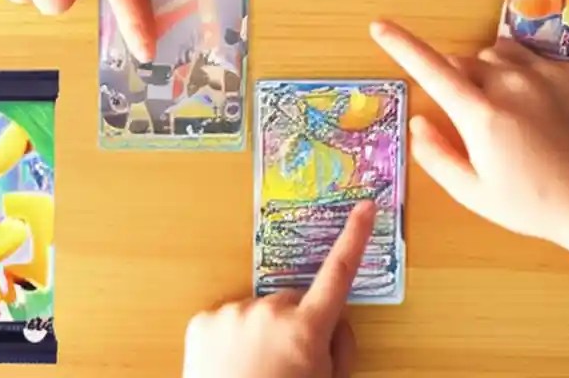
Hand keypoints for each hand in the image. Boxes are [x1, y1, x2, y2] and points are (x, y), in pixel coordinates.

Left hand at [182, 202, 373, 377]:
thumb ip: (338, 347)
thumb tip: (333, 320)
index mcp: (306, 330)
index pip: (338, 274)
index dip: (355, 238)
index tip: (366, 207)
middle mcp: (269, 312)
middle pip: (294, 302)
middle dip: (296, 324)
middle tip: (289, 363)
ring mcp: (232, 313)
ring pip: (260, 311)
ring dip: (262, 331)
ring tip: (256, 368)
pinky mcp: (203, 321)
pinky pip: (229, 320)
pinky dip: (233, 336)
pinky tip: (233, 364)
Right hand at [369, 20, 568, 297]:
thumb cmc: (531, 203)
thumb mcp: (471, 192)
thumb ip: (435, 155)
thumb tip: (418, 120)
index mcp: (482, 115)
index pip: (431, 69)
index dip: (401, 45)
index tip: (379, 25)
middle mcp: (511, 84)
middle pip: (462, 61)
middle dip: (455, 80)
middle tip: (471, 121)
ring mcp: (544, 74)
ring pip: (494, 53)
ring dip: (486, 71)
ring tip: (503, 109)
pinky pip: (530, 58)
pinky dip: (520, 75)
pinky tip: (536, 110)